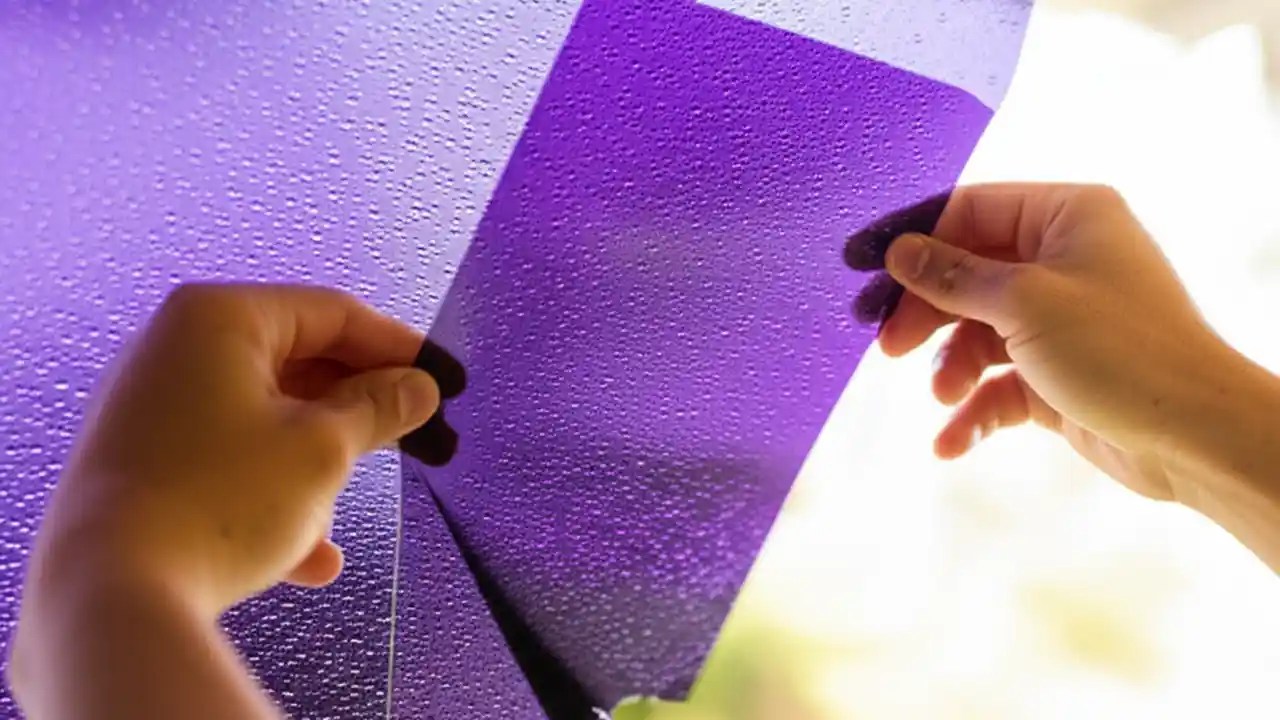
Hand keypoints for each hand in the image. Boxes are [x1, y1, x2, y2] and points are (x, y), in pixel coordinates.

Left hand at [32, 282, 439, 614]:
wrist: (110, 592)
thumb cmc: (217, 501)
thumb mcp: (322, 449)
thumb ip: (379, 408)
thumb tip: (418, 389)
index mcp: (219, 319)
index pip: (333, 313)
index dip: (399, 347)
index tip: (444, 380)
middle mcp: (176, 350)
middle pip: (298, 364)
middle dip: (359, 412)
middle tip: (418, 437)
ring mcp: (152, 408)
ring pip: (265, 420)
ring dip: (315, 467)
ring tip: (340, 518)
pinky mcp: (141, 464)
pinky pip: (227, 465)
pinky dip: (272, 497)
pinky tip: (308, 557)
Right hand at [853, 183, 1229, 502]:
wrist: (1195, 436)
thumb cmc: (1122, 350)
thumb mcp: (1024, 302)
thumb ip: (952, 276)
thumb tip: (898, 253)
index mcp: (1068, 216)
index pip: (972, 210)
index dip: (915, 240)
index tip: (863, 271)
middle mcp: (1064, 260)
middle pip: (966, 274)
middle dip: (926, 314)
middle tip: (889, 346)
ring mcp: (1062, 318)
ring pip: (977, 332)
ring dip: (950, 367)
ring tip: (944, 396)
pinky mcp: (1058, 374)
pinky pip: (998, 382)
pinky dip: (973, 409)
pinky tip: (951, 442)